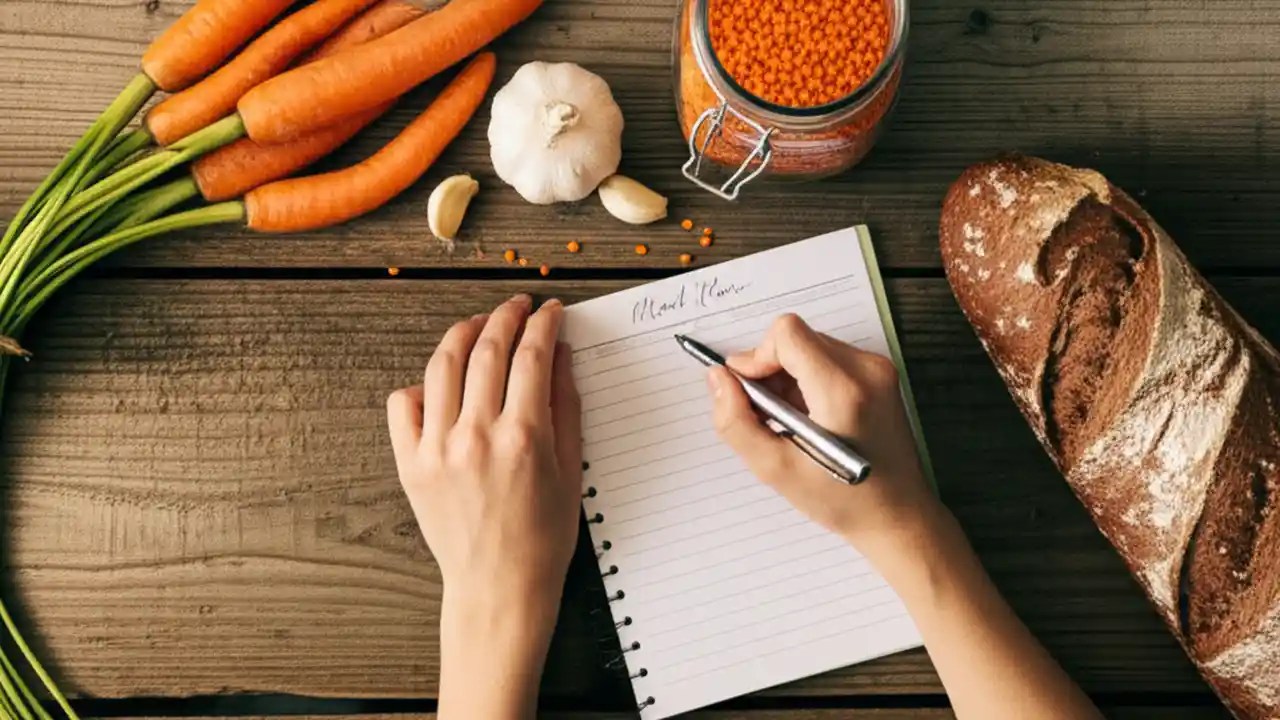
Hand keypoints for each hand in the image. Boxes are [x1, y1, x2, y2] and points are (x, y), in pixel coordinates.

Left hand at [386, 294, 582, 681]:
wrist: (498, 587)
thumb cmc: (540, 537)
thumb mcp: (570, 469)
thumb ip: (565, 406)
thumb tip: (560, 355)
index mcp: (523, 437)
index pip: (532, 356)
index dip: (543, 324)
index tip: (550, 312)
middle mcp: (476, 437)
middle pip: (486, 350)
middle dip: (505, 317)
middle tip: (517, 307)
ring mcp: (437, 449)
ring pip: (442, 365)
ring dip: (463, 334)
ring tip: (479, 326)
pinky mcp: (410, 464)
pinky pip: (404, 403)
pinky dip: (421, 383)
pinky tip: (441, 383)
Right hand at [707, 314, 944, 567]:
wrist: (898, 516)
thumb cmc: (843, 501)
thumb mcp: (775, 469)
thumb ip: (735, 421)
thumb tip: (717, 379)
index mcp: (842, 391)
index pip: (787, 334)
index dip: (757, 357)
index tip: (749, 391)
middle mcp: (866, 370)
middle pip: (796, 338)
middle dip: (771, 371)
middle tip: (767, 416)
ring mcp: (877, 370)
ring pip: (810, 346)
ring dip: (788, 377)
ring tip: (791, 422)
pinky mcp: (880, 375)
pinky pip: (828, 358)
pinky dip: (808, 380)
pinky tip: (810, 419)